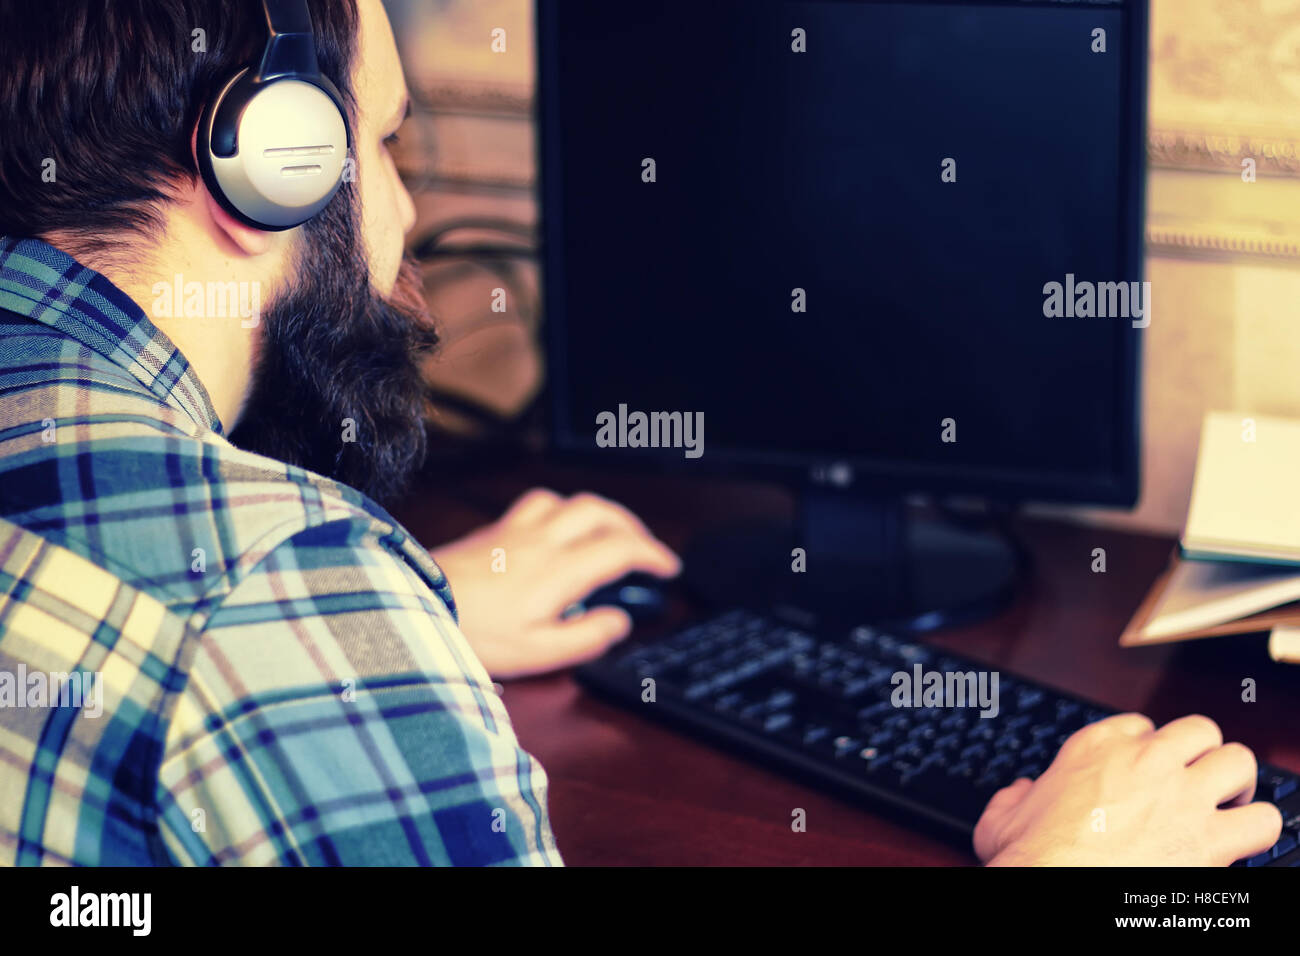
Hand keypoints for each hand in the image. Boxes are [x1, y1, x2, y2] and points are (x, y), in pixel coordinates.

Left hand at [429, 488, 680, 679]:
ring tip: (609, 533)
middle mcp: (540, 541)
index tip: (667, 568)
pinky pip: (538, 503)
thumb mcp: (537, 653)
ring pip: (570, 501)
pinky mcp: (491, 531)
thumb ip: (585, 636)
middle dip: (633, 526)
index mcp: (558, 571)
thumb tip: (619, 621)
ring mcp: (514, 531)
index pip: (621, 549)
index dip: (653, 554)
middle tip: (645, 549)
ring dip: (599, 512)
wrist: (414, 608)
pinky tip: (558, 527)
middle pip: (600, 512)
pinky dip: (562, 509)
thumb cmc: (470, 634)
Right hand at [974, 713, 1282, 865]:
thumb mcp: (1001, 819)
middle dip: (1202, 753)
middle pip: (1198, 729)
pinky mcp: (1210, 839)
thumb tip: (1020, 792)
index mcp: (1092, 748)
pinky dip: (1258, 829)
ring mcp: (1181, 796)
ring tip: (1229, 804)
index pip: (1140, 725)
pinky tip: (1242, 842)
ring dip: (1236, 783)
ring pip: (1239, 761)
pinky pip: (1263, 820)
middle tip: (1198, 779)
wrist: (1052, 888)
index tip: (1146, 771)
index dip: (1147, 748)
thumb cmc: (1028, 859)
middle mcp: (1143, 761)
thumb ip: (1013, 797)